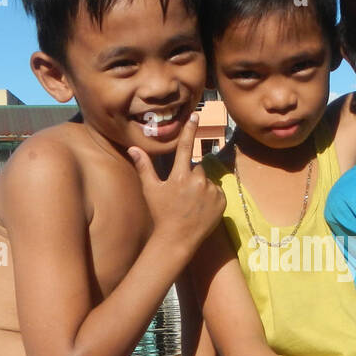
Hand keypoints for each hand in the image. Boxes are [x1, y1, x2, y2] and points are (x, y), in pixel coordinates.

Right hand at [128, 113, 224, 251]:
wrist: (178, 239)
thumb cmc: (161, 214)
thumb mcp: (151, 190)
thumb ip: (144, 167)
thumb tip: (133, 148)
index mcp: (179, 176)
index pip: (185, 147)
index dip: (190, 130)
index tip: (196, 116)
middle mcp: (197, 181)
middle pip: (197, 168)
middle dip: (191, 176)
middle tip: (182, 194)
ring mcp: (211, 191)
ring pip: (207, 180)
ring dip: (201, 187)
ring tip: (191, 203)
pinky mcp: (222, 201)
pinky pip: (217, 192)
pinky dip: (211, 197)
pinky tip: (201, 208)